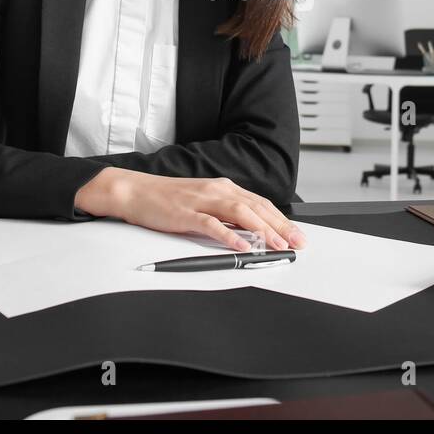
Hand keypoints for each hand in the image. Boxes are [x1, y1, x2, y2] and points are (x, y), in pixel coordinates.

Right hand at [75, 168, 307, 252]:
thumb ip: (227, 213)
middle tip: (297, 243)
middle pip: (257, 208)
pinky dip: (229, 235)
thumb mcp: (204, 201)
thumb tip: (251, 230)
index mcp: (224, 187)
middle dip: (280, 227)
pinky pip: (211, 224)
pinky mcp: (186, 213)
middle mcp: (217, 190)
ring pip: (240, 213)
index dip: (282, 219)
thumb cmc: (169, 199)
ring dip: (262, 231)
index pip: (261, 203)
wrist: (136, 191)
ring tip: (277, 245)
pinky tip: (241, 246)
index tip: (297, 235)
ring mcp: (202, 200)